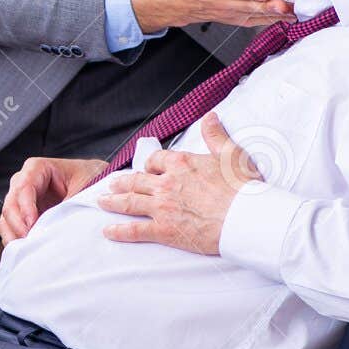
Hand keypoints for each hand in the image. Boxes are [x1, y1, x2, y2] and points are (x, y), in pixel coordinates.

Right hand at [0, 156, 105, 244]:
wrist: (101, 188)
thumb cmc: (93, 179)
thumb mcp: (86, 187)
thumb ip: (69, 204)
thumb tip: (56, 225)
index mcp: (38, 168)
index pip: (24, 187)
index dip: (26, 207)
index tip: (33, 224)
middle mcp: (25, 182)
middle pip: (11, 203)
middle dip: (17, 224)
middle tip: (28, 240)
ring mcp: (24, 201)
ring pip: (7, 218)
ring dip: (13, 235)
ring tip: (25, 249)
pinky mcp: (26, 217)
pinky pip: (12, 229)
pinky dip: (15, 240)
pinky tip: (25, 250)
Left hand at [95, 114, 257, 254]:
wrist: (247, 218)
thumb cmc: (243, 188)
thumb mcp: (230, 154)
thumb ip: (215, 135)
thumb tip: (210, 117)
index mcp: (180, 164)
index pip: (155, 160)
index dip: (149, 165)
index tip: (146, 169)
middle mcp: (166, 184)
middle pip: (136, 181)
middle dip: (122, 182)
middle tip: (112, 184)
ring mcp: (162, 207)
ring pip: (129, 202)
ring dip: (113, 201)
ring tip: (102, 201)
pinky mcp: (164, 230)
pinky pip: (135, 230)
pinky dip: (119, 231)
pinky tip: (107, 231)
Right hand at [130, 0, 294, 32]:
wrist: (175, 1)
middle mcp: (220, 2)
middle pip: (246, 5)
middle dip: (268, 7)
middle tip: (287, 6)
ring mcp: (227, 12)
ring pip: (253, 14)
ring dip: (273, 15)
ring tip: (293, 12)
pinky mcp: (234, 17)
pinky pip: (253, 21)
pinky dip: (270, 21)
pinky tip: (286, 18)